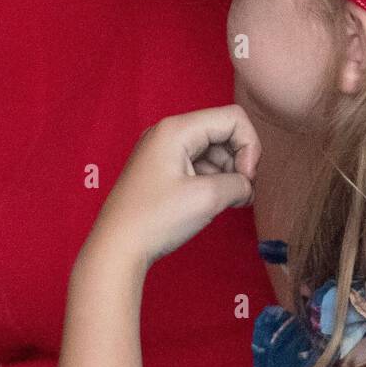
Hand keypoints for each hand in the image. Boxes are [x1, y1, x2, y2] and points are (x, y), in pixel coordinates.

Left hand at [87, 105, 261, 267]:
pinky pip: (197, 162)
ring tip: (228, 202)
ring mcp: (163, 150)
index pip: (232, 118)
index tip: (246, 180)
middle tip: (240, 193)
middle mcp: (168, 132)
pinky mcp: (161, 168)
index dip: (249, 146)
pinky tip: (213, 202)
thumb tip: (247, 186)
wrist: (116, 248)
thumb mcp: (206, 198)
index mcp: (176, 129)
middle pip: (222, 131)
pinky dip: (212, 179)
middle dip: (239, 160)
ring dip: (227, 172)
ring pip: (211, 149)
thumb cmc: (155, 220)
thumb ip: (239, 183)